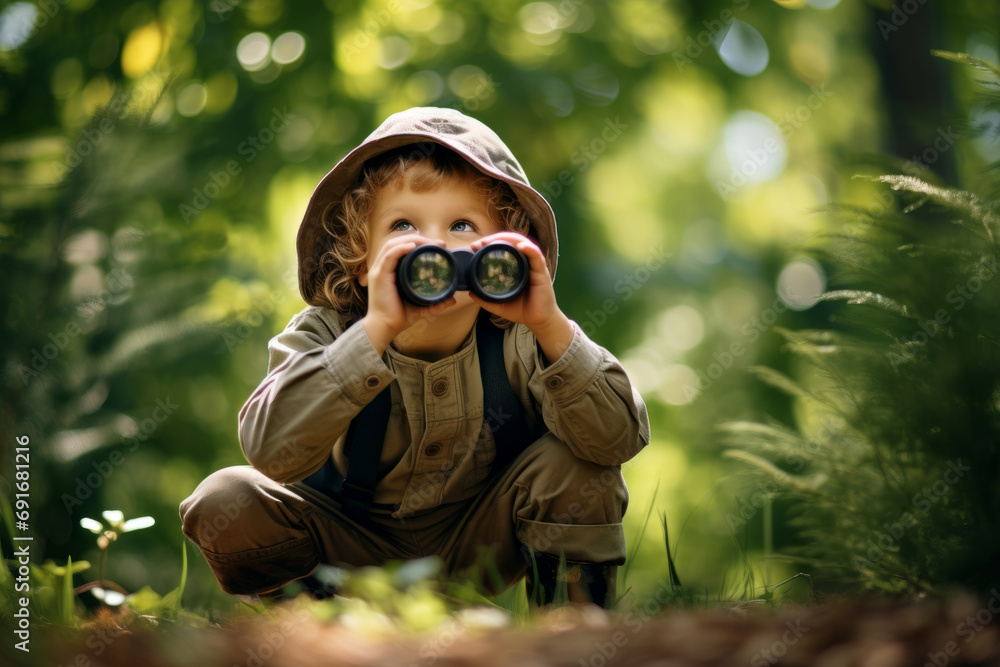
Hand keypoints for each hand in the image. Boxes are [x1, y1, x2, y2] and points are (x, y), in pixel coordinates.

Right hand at [360, 236, 456, 353]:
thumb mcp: (420, 306)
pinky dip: (401, 248)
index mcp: (390, 270)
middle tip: (439, 243)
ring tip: (429, 242)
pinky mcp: (379, 275)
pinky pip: (389, 256)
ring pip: (393, 245)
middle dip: (420, 239)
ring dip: (412, 240)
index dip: (420, 243)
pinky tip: (412, 246)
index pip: (403, 247)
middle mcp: (383, 267)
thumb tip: (453, 299)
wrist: (385, 327)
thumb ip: (435, 303)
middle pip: (399, 242)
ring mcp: (379, 270)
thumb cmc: (398, 316)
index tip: (439, 246)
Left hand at [468, 232, 573, 363]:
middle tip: (480, 243)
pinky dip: (530, 249)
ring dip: (509, 239)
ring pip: (523, 244)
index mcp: (516, 266)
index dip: (489, 244)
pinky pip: (537, 256)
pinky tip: (521, 246)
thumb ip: (485, 299)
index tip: (475, 247)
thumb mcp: (499, 305)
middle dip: (495, 238)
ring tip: (494, 241)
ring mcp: (534, 266)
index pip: (504, 248)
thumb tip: (470, 292)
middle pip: (512, 242)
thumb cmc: (523, 310)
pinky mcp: (542, 272)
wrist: (539, 322)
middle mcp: (525, 262)